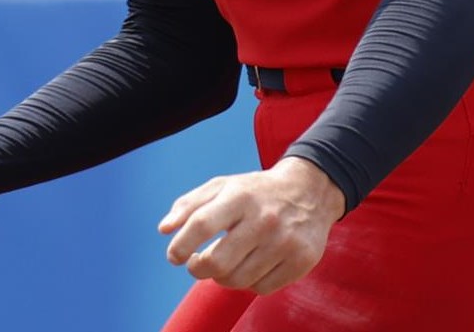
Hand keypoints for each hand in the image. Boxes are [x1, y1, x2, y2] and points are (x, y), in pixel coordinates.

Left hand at [158, 157, 343, 294]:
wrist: (309, 192)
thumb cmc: (255, 192)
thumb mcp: (222, 186)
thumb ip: (189, 205)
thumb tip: (164, 230)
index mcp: (240, 196)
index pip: (201, 225)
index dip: (181, 245)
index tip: (174, 256)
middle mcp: (264, 220)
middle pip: (218, 262)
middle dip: (198, 268)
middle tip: (196, 264)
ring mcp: (285, 242)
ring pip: (238, 280)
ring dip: (222, 277)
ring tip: (223, 264)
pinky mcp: (301, 261)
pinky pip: (261, 288)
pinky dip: (248, 283)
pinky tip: (249, 266)